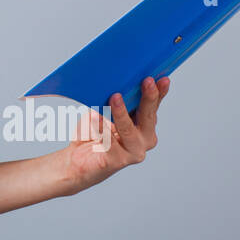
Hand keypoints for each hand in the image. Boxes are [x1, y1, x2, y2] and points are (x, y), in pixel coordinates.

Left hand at [60, 76, 170, 193]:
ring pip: (129, 130)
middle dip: (148, 98)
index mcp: (144, 125)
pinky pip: (109, 142)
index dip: (159, 92)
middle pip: (148, 117)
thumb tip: (119, 79)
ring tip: (115, 97)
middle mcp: (144, 139)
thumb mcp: (105, 110)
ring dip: (121, 113)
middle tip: (146, 81)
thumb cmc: (92, 132)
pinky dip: (101, 128)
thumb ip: (116, 99)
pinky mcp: (116, 161)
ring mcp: (132, 151)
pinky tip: (95, 116)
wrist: (76, 159)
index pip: (154, 106)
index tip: (162, 78)